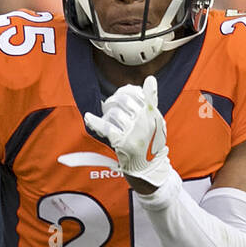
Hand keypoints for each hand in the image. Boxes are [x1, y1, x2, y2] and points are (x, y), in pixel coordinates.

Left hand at [84, 75, 172, 190]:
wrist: (149, 167)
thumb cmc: (151, 142)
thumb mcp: (156, 120)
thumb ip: (151, 99)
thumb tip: (150, 78)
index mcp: (152, 112)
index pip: (134, 92)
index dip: (122, 92)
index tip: (118, 96)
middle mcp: (145, 120)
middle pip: (122, 100)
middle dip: (112, 102)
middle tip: (109, 108)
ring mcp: (134, 132)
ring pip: (113, 113)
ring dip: (106, 115)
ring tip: (107, 121)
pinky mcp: (123, 143)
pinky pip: (106, 127)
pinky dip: (95, 122)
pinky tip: (88, 117)